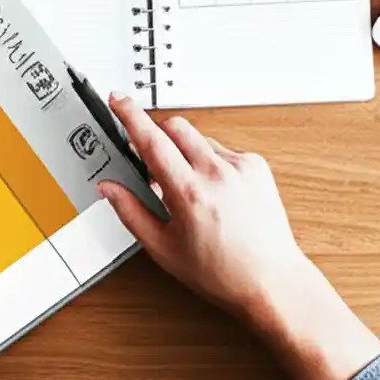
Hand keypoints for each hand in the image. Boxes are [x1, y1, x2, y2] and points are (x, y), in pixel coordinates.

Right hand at [100, 95, 379, 379]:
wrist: (271, 279)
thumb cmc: (221, 272)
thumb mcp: (163, 249)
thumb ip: (131, 212)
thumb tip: (109, 189)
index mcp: (190, 193)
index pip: (153, 141)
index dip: (130, 116)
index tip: (119, 100)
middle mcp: (218, 173)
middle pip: (176, 127)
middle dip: (157, 134)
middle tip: (150, 157)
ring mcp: (241, 167)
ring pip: (199, 138)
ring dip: (184, 152)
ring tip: (187, 188)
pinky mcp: (257, 166)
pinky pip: (223, 150)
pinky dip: (210, 162)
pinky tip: (212, 191)